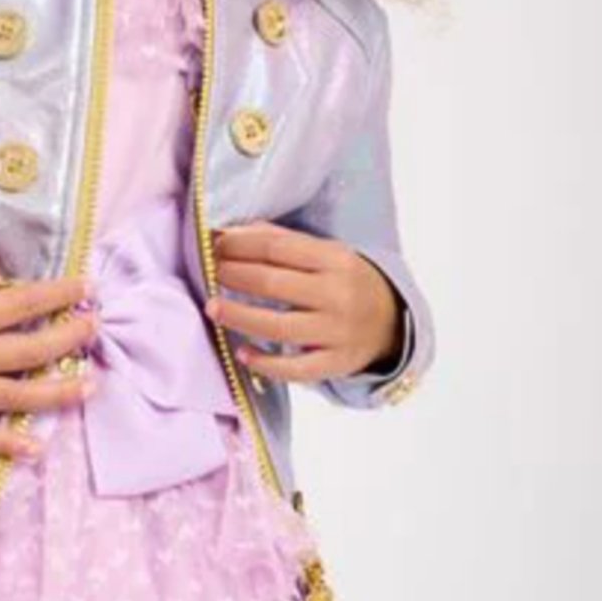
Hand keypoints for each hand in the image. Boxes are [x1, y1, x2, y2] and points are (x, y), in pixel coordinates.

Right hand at [0, 238, 98, 458]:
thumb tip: (4, 279)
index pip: (25, 302)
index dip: (61, 295)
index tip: (87, 289)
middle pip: (31, 350)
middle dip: (70, 338)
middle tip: (95, 329)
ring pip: (17, 396)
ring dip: (58, 392)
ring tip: (90, 387)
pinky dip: (8, 444)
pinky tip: (36, 448)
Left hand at [204, 220, 402, 383]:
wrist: (392, 321)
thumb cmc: (345, 281)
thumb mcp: (325, 253)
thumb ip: (280, 241)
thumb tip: (228, 231)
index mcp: (335, 259)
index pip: (277, 248)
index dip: (239, 245)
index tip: (214, 244)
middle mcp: (338, 294)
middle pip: (273, 284)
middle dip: (234, 275)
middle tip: (209, 271)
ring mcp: (337, 332)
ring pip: (279, 327)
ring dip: (240, 317)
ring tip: (212, 308)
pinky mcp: (335, 363)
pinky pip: (295, 369)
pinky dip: (265, 363)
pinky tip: (241, 352)